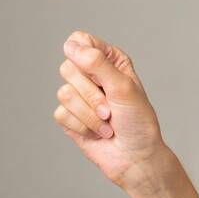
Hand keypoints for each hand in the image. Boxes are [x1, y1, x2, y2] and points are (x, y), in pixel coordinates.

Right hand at [53, 30, 171, 194]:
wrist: (135, 157)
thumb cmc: (138, 121)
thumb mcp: (123, 87)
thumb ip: (97, 63)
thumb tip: (71, 46)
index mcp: (109, 60)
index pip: (80, 40)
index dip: (82, 53)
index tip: (97, 73)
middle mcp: (92, 75)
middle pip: (68, 67)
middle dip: (90, 94)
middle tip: (110, 108)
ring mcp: (79, 96)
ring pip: (63, 93)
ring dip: (89, 115)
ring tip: (107, 123)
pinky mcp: (70, 117)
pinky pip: (60, 113)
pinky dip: (82, 126)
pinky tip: (97, 132)